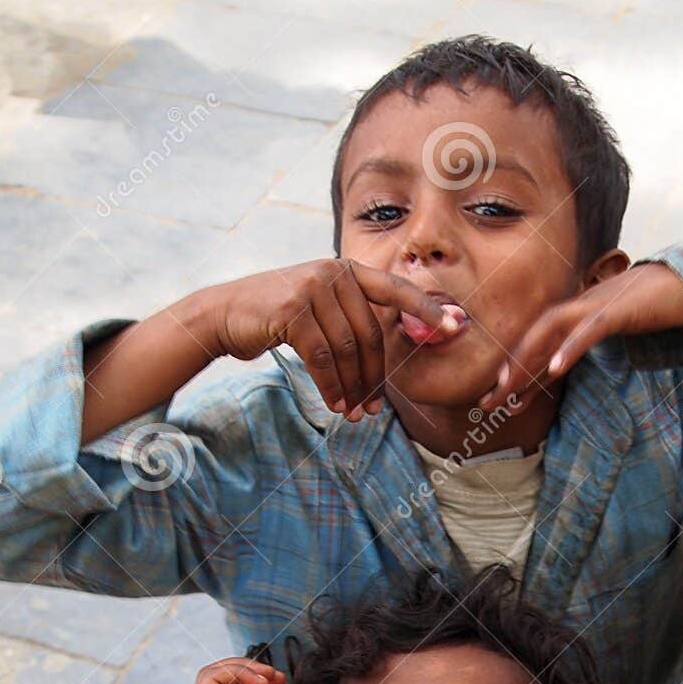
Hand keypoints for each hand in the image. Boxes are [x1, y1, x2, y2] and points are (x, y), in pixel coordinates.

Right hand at [203, 259, 460, 418]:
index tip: (456, 327)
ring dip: (353, 388)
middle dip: (375, 378)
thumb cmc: (280, 317)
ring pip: (348, 351)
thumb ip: (353, 316)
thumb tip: (390, 349)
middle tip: (376, 410)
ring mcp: (312, 288)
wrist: (226, 313)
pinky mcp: (292, 310)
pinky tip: (335, 405)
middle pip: (371, 335)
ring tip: (354, 413)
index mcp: (348, 270)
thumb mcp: (321, 306)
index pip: (397, 289)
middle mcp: (333, 273)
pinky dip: (332, 386)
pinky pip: (323, 358)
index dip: (428, 310)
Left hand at [477, 262, 682, 412]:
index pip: (539, 346)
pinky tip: (555, 369)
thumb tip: (565, 367)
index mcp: (575, 315)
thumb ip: (589, 343)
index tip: (495, 401)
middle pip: (534, 338)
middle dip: (509, 371)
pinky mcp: (618, 310)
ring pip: (550, 330)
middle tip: (487, 402)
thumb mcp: (613, 329)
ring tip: (508, 387)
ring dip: (526, 358)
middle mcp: (578, 308)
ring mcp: (596, 306)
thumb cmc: (650, 308)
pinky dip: (570, 348)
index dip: (516, 374)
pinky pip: (588, 330)